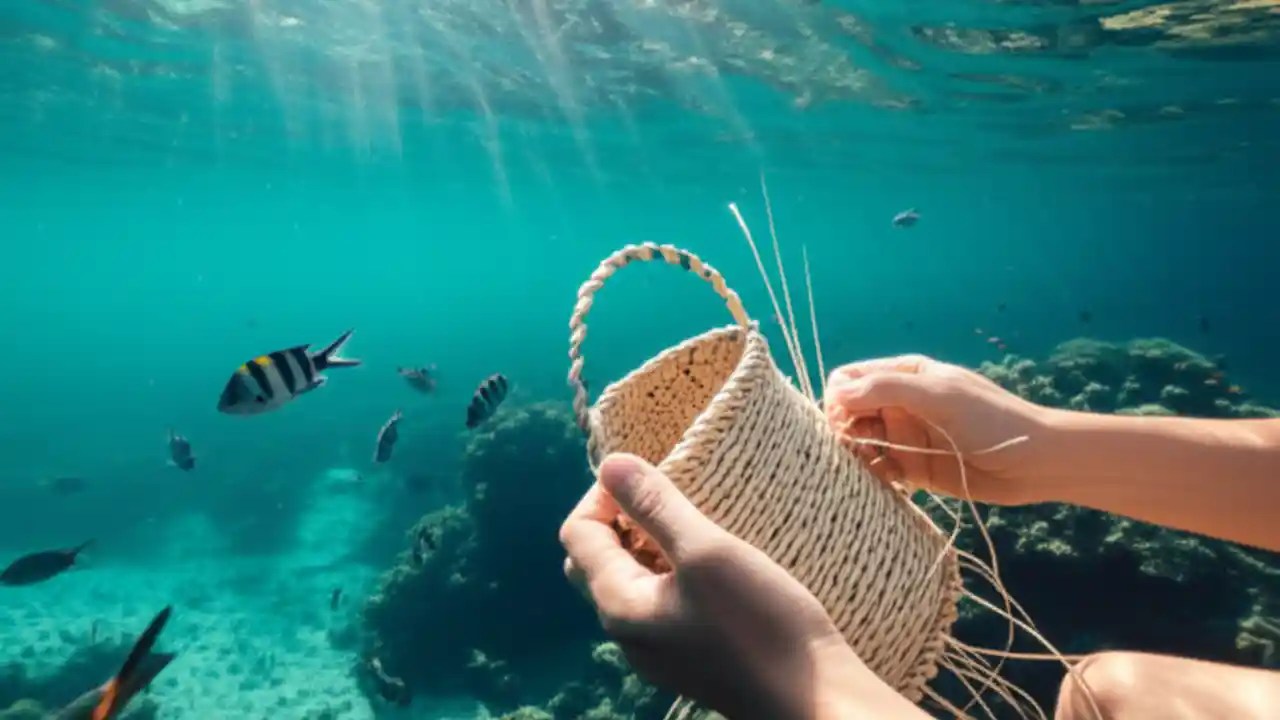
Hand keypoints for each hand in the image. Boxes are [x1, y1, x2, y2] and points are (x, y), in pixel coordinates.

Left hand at [559, 453, 913, 719]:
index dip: (603, 494)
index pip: (578, 534)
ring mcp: (657, 651)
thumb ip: (656, 507)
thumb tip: (611, 463)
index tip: (649, 475)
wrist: (812, 702)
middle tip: (667, 496)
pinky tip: (712, 564)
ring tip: (693, 523)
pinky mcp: (688, 657)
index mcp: (619, 606)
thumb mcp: (707, 552)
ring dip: (648, 544)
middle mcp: (627, 634)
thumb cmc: (762, 625)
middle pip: (596, 559)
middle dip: (620, 518)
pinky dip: (670, 571)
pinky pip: (659, 603)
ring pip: (629, 582)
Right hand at [824, 354, 1048, 505]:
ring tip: (870, 469)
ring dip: (856, 456)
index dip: (838, 399)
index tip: (843, 421)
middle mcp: (900, 404)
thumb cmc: (991, 419)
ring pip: (861, 443)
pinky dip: (874, 476)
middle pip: (850, 413)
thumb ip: (886, 389)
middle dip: (843, 430)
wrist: (1035, 462)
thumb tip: (836, 393)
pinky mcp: (914, 468)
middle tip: (854, 450)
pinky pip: (880, 470)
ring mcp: (906, 436)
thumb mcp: (938, 395)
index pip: (850, 379)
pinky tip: (886, 484)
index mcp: (905, 374)